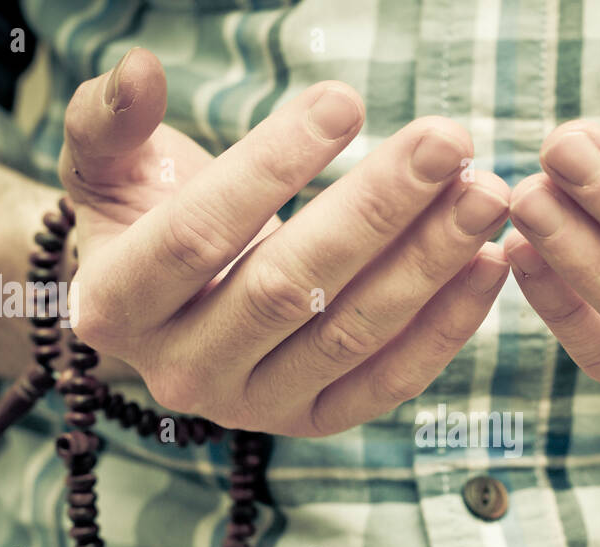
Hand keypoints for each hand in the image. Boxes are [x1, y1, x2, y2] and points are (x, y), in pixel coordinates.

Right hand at [62, 48, 509, 435]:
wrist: (169, 311)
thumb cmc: (143, 220)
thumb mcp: (109, 169)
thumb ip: (110, 121)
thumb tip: (138, 70)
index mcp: (117, 306)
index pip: (197, 234)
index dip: (271, 168)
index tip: (346, 100)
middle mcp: (183, 372)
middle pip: (287, 287)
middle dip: (377, 210)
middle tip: (448, 143)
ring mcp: (253, 407)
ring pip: (350, 334)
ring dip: (428, 262)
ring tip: (485, 192)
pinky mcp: (314, 422)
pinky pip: (388, 379)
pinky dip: (446, 326)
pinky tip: (490, 261)